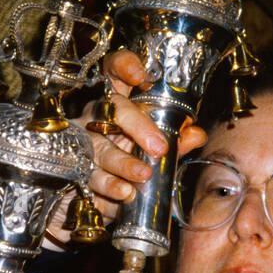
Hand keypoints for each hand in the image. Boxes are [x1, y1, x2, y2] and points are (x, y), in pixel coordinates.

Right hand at [45, 48, 207, 243]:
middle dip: (136, 125)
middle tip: (158, 146)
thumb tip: (196, 134)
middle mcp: (95, 121)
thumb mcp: (149, 150)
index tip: (140, 76)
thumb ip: (173, 141)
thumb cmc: (122, 166)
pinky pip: (92, 180)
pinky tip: (125, 193)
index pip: (113, 74)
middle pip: (110, 110)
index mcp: (114, 107)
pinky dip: (110, 188)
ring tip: (144, 175)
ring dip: (124, 163)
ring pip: (100, 149)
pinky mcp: (75, 177)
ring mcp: (82, 148)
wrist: (90, 205)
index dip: (123, 66)